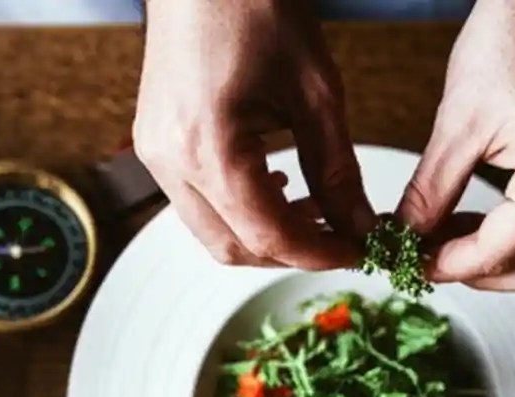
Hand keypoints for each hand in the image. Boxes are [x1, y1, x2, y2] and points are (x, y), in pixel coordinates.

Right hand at [134, 0, 372, 268]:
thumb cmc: (254, 4)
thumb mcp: (316, 91)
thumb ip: (337, 170)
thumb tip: (360, 224)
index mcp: (208, 149)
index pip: (269, 235)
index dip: (320, 254)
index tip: (360, 252)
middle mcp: (170, 161)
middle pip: (232, 248)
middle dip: (290, 254)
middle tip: (342, 239)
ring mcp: (153, 153)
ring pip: (210, 232)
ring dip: (263, 237)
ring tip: (316, 214)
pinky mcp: (154, 142)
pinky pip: (195, 203)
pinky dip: (237, 212)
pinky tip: (276, 187)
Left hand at [398, 0, 514, 290]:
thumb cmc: (510, 41)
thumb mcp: (456, 124)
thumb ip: (430, 194)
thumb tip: (405, 241)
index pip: (503, 252)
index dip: (451, 266)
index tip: (416, 264)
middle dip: (487, 274)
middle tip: (436, 259)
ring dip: (513, 258)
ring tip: (460, 235)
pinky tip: (495, 214)